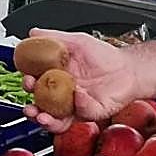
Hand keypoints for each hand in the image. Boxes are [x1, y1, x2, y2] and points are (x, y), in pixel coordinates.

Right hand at [20, 29, 155, 132]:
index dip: (29, 85)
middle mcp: (64, 96)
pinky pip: (82, 112)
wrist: (127, 67)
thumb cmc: (103, 56)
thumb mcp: (75, 41)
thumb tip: (33, 34)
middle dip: (33, 111)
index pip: (36, 87)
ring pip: (58, 121)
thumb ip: (53, 38)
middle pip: (43, 109)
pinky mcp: (92, 112)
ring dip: (47, 121)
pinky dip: (79, 105)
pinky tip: (78, 95)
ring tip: (43, 117)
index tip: (27, 80)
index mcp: (57, 79)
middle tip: (30, 108)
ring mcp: (77, 106)